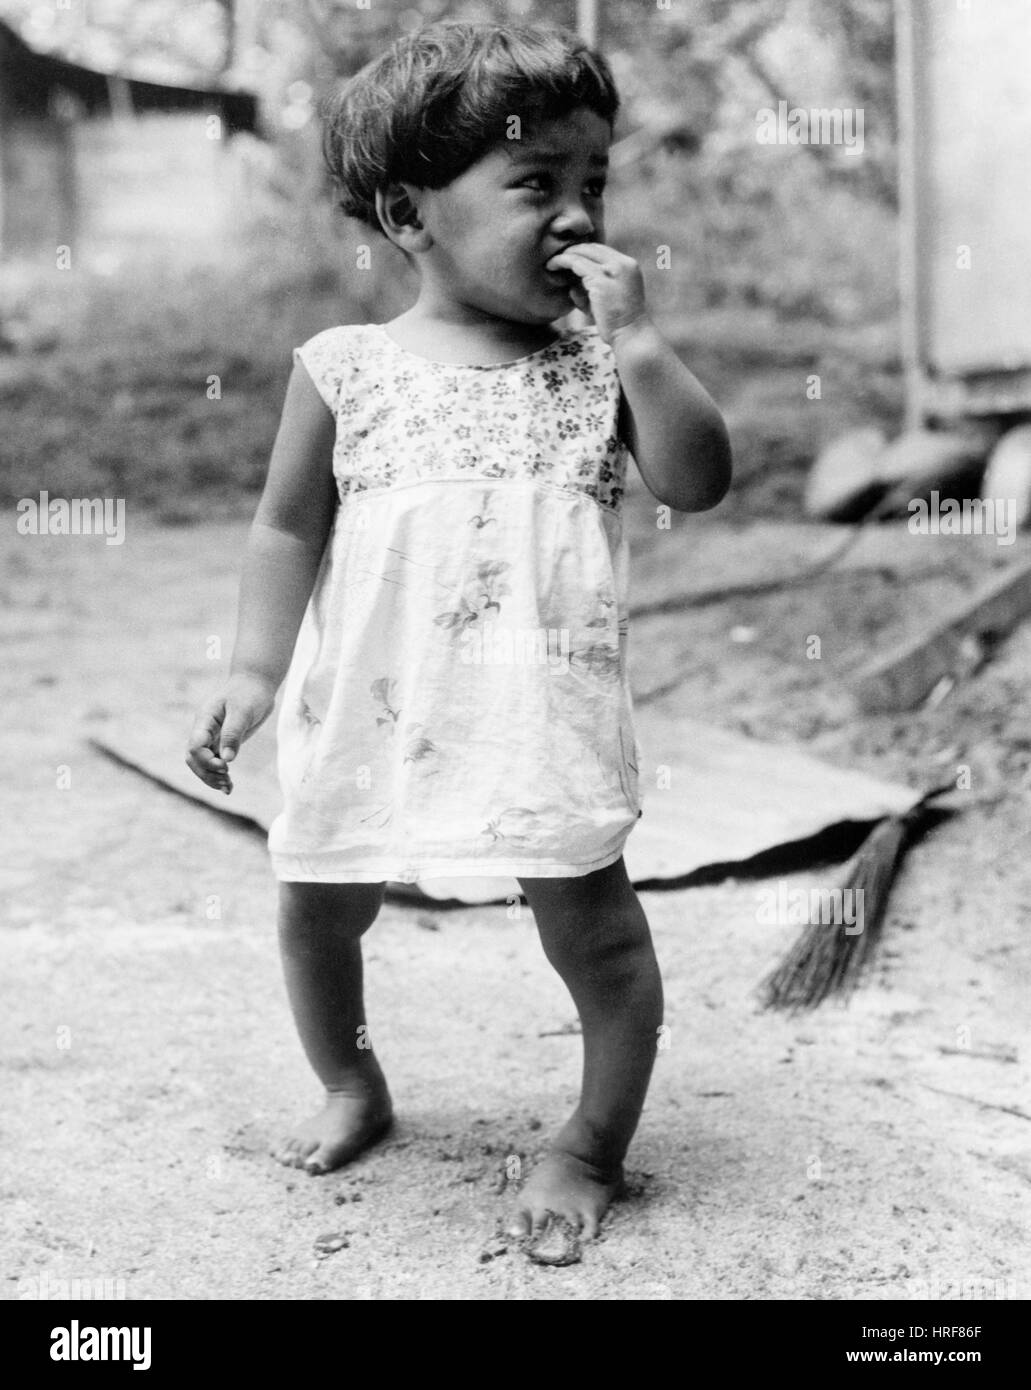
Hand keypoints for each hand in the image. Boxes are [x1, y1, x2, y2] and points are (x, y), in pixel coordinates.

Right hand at [186, 672, 275, 792]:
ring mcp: (211, 737)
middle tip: (226, 782)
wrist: (256, 683)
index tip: (225, 767)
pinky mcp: (222, 742)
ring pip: (202, 763)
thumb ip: (233, 733)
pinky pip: (214, 762)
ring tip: (228, 789)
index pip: (195, 746)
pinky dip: (219, 775)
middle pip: (194, 759)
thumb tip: (227, 759)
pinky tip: (229, 786)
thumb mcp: (243, 710)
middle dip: (206, 773)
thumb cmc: (249, 692)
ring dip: (212, 778)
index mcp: (204, 720)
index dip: (206, 761)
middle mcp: (204, 730)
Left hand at [545, 242, 648, 343]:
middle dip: (573, 249)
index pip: (603, 250)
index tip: (569, 258)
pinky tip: (551, 267)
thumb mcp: (610, 300)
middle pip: (592, 247)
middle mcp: (623, 263)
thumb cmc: (620, 324)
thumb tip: (571, 286)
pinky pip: (576, 264)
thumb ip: (595, 288)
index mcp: (629, 266)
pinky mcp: (600, 280)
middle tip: (556, 257)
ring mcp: (612, 271)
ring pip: (582, 253)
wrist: (631, 336)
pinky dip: (562, 262)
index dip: (584, 251)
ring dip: (565, 255)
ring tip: (551, 262)